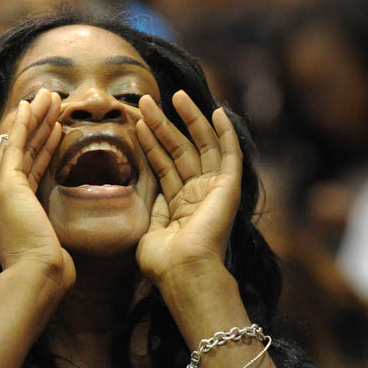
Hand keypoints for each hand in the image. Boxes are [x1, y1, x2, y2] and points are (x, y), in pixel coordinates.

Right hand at [0, 89, 74, 292]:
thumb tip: (63, 246)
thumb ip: (52, 237)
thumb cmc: (48, 275)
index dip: (42, 148)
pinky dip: (24, 125)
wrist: (35, 281)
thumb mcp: (52, 249)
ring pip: (20, 145)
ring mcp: (0, 193)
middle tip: (50, 101)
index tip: (55, 129)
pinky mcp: (6, 187)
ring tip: (49, 94)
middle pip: (23, 154)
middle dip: (38, 126)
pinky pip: (16, 147)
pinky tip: (32, 106)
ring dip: (35, 118)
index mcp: (9, 214)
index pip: (28, 172)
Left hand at [135, 91, 241, 290]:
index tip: (137, 119)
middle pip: (180, 149)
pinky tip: (217, 111)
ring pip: (201, 145)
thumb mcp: (148, 229)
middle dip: (163, 123)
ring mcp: (214, 190)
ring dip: (188, 119)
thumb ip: (151, 205)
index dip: (151, 140)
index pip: (164, 163)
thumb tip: (142, 185)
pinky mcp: (229, 187)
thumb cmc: (162, 261)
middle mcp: (198, 194)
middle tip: (145, 100)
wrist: (183, 272)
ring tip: (173, 95)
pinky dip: (226, 132)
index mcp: (179, 205)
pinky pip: (230, 154)